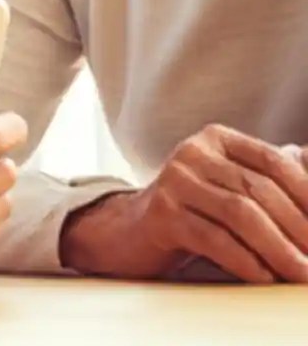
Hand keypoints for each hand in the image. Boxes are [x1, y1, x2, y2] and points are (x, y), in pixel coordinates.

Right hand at [62, 125, 307, 282]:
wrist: (127, 232)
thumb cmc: (193, 212)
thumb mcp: (231, 188)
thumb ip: (271, 180)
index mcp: (216, 139)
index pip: (274, 161)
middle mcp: (192, 153)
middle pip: (259, 190)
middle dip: (299, 228)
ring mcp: (172, 181)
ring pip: (239, 213)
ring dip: (279, 249)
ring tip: (301, 273)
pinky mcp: (160, 214)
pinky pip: (213, 238)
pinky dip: (245, 261)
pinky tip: (265, 278)